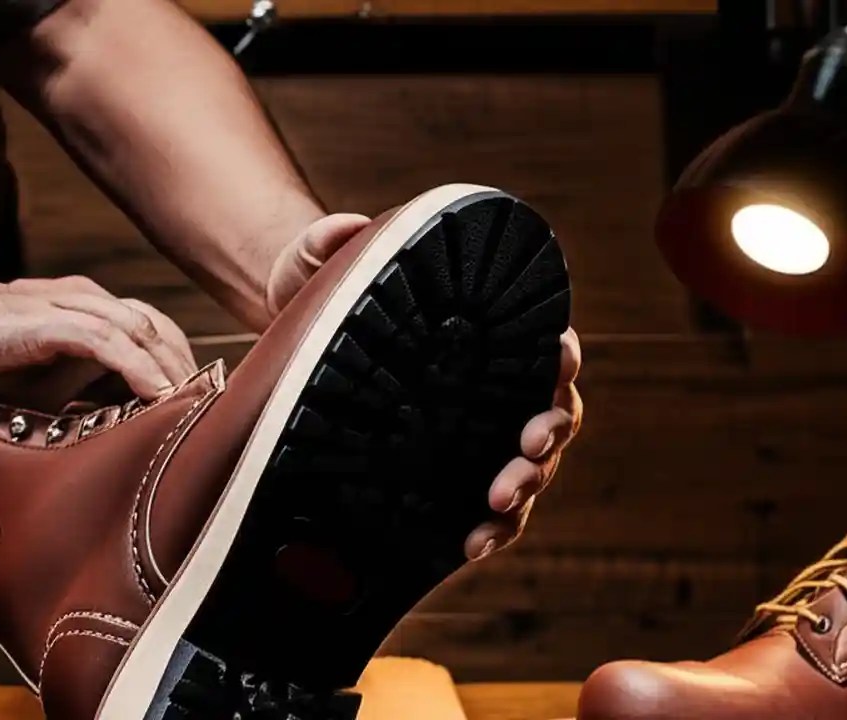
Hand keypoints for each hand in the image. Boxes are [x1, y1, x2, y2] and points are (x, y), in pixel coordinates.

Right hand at [0, 276, 195, 415]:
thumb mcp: (31, 388)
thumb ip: (70, 399)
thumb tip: (109, 440)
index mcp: (78, 309)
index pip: (148, 327)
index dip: (177, 359)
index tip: (199, 396)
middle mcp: (79, 300)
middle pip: (156, 324)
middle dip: (186, 363)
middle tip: (209, 404)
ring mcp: (62, 306)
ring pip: (140, 329)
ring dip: (172, 367)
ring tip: (193, 404)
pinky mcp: (45, 322)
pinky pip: (107, 341)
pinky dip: (138, 368)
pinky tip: (158, 394)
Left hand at [268, 215, 583, 561]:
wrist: (287, 342)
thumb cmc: (319, 292)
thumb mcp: (316, 261)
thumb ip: (329, 242)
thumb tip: (346, 229)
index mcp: (480, 331)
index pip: (540, 339)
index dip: (560, 352)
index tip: (559, 358)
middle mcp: (490, 387)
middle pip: (549, 411)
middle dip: (548, 433)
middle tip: (525, 449)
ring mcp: (473, 436)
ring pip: (529, 467)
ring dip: (524, 489)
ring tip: (495, 507)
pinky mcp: (447, 477)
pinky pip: (488, 511)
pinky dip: (491, 530)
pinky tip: (471, 545)